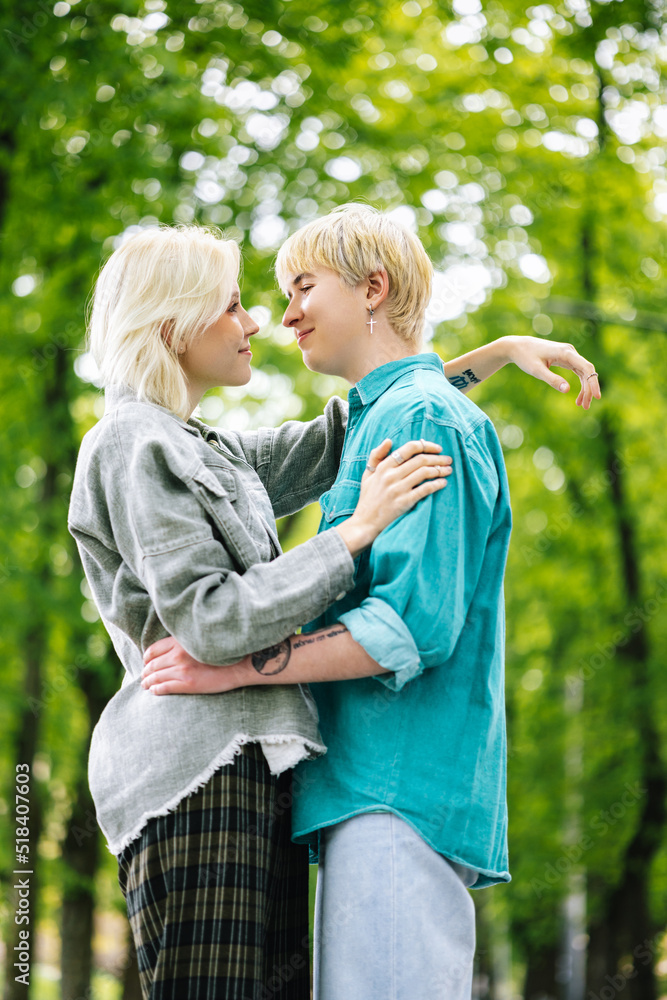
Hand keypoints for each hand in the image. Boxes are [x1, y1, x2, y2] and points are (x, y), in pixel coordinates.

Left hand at [141, 636, 246, 694]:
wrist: (239, 664)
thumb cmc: (221, 653)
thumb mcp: (199, 641)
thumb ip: (184, 643)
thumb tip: (171, 649)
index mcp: (180, 642)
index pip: (153, 650)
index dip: (147, 658)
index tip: (146, 663)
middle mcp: (178, 654)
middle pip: (152, 664)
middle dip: (145, 672)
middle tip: (143, 676)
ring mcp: (182, 670)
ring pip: (156, 677)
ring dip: (147, 682)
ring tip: (145, 685)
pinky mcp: (187, 684)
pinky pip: (164, 688)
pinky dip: (156, 690)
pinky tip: (154, 691)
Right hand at [336, 438, 451, 556]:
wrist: (365, 522)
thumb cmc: (368, 498)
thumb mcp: (367, 474)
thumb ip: (376, 456)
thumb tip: (389, 440)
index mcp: (383, 467)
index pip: (409, 448)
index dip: (426, 445)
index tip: (437, 448)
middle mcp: (390, 476)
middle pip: (420, 460)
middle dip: (438, 458)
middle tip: (448, 459)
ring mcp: (398, 489)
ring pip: (425, 473)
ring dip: (440, 470)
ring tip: (449, 470)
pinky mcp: (404, 502)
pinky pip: (425, 489)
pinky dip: (437, 484)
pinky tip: (443, 483)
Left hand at [503, 335, 600, 408]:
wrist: (517, 346)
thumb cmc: (526, 357)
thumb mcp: (537, 371)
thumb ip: (552, 380)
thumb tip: (567, 390)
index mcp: (566, 352)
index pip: (586, 368)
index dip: (594, 382)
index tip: (597, 396)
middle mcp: (570, 352)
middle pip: (587, 371)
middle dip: (589, 389)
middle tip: (585, 406)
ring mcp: (569, 355)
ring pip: (583, 373)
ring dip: (585, 388)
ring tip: (582, 405)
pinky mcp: (565, 358)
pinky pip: (577, 372)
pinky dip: (580, 384)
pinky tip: (578, 396)